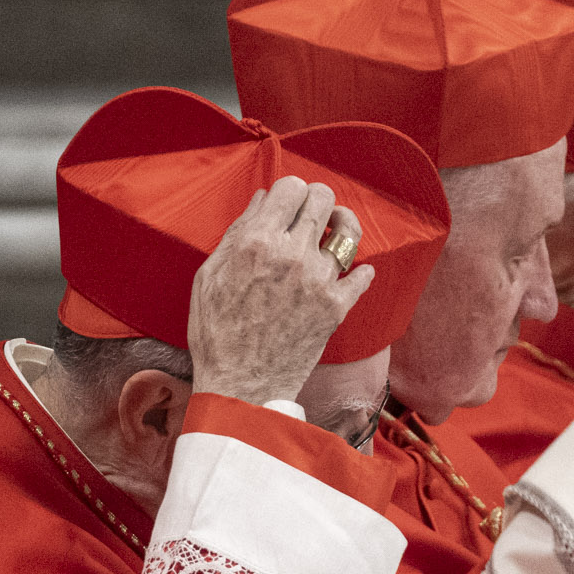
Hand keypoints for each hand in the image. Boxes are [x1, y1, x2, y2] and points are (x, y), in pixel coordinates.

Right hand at [185, 177, 372, 407]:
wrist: (240, 386)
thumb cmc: (216, 334)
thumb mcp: (209, 276)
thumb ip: (238, 232)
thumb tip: (264, 200)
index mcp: (258, 242)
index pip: (292, 187)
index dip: (290, 190)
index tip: (287, 202)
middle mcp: (293, 254)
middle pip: (323, 198)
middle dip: (316, 200)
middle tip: (311, 213)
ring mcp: (319, 281)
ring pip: (348, 230)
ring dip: (341, 225)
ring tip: (334, 232)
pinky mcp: (336, 308)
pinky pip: (363, 275)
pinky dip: (360, 271)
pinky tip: (351, 272)